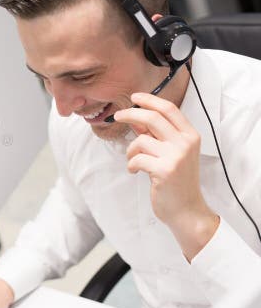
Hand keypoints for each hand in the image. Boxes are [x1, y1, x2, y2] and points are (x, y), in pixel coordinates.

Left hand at [114, 92, 218, 259]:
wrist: (186, 210)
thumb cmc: (176, 180)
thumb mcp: (171, 153)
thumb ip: (155, 135)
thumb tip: (135, 118)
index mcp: (190, 135)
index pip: (169, 109)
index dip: (149, 100)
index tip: (134, 97)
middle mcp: (185, 143)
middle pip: (152, 117)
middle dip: (130, 114)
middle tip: (117, 116)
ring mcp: (176, 156)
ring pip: (140, 140)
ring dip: (130, 150)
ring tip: (135, 162)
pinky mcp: (164, 170)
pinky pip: (136, 159)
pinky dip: (131, 165)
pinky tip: (136, 172)